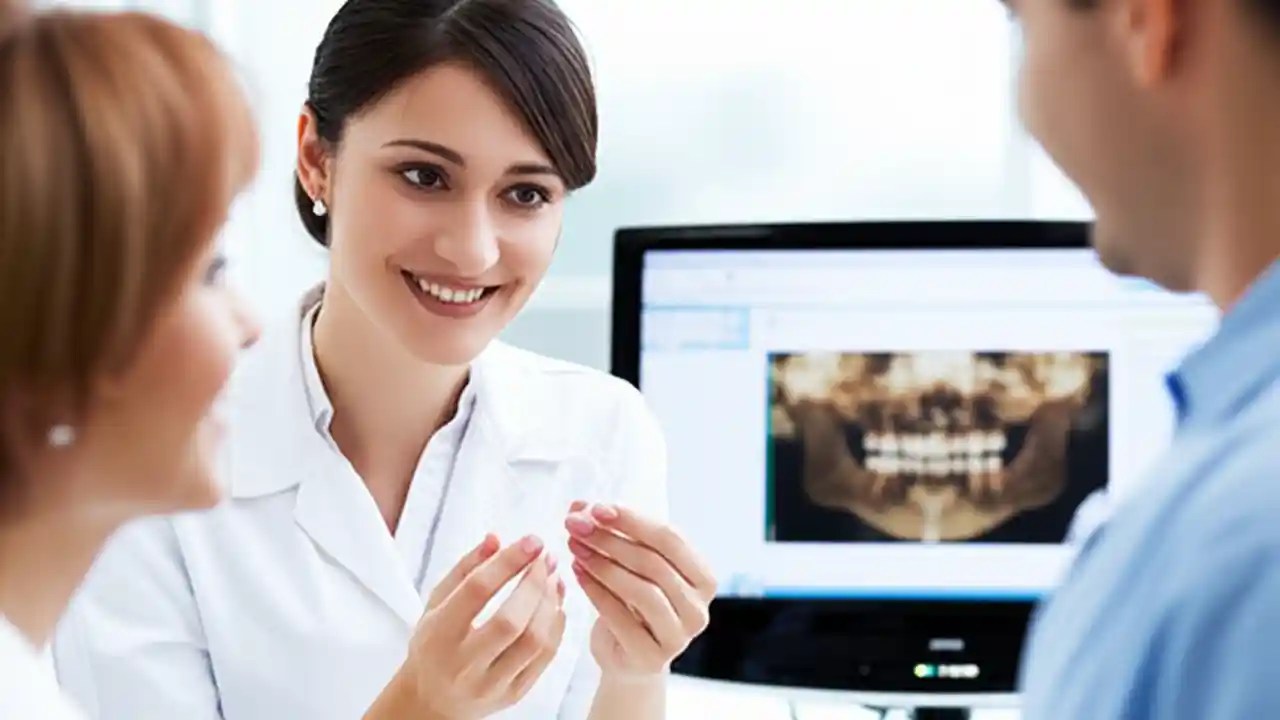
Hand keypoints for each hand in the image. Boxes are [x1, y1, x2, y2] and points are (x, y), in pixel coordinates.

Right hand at [372, 534, 566, 719]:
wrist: (433, 700)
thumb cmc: (434, 643)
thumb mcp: (437, 603)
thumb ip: (465, 569)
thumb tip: (497, 538)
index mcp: (438, 636)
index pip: (476, 592)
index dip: (508, 562)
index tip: (533, 541)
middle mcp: (464, 665)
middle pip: (510, 620)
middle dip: (535, 583)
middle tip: (546, 558)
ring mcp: (492, 684)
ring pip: (534, 641)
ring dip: (550, 602)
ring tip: (554, 577)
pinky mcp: (514, 695)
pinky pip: (546, 657)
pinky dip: (557, 625)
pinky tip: (555, 603)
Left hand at [564, 501, 716, 680]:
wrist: (627, 657)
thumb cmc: (632, 602)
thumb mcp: (628, 562)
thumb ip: (610, 531)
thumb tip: (580, 506)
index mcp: (703, 578)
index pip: (671, 539)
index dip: (633, 520)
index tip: (598, 508)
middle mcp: (698, 609)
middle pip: (654, 563)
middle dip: (611, 540)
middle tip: (577, 526)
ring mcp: (679, 637)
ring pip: (641, 591)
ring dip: (603, 564)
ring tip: (575, 547)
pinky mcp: (651, 657)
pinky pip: (620, 617)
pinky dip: (595, 591)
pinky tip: (576, 572)